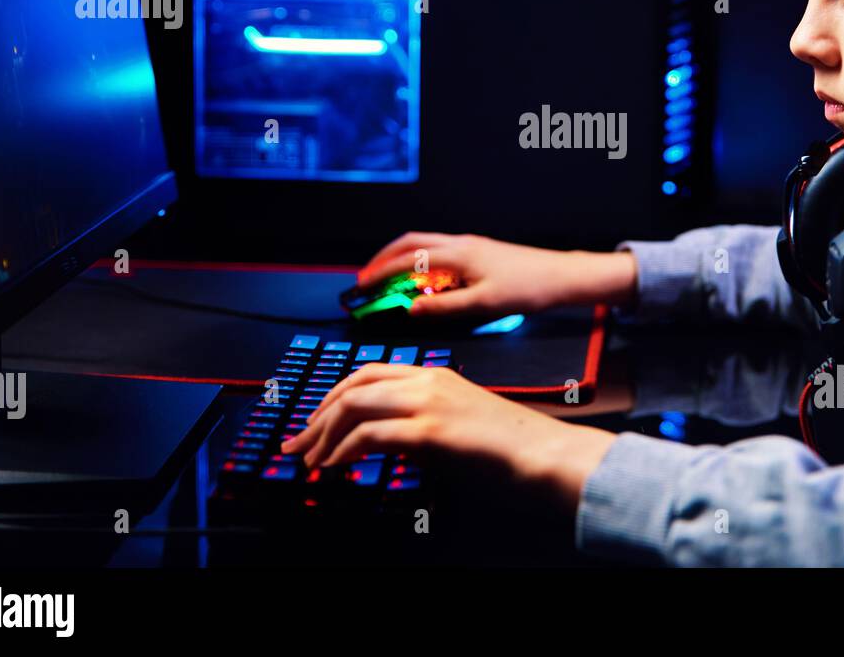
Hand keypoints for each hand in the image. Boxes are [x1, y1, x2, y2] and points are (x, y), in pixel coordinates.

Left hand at [278, 363, 616, 511]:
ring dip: (323, 434)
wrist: (546, 455)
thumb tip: (391, 445)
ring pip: (354, 404)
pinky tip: (334, 469)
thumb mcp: (460, 426)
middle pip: (353, 385)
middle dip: (317, 415)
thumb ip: (424, 427)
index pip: (370, 374)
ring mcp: (428, 402)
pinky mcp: (430, 430)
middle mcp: (427, 381)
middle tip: (298, 443)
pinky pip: (368, 435)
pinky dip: (343, 452)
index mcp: (435, 376)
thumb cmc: (513, 448)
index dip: (335, 396)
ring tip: (309, 461)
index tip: (316, 421)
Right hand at [355, 232, 636, 318]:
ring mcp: (470, 246)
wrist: (562, 277)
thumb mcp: (483, 305)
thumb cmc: (528, 288)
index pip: (407, 259)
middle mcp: (460, 244)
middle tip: (366, 278)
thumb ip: (444, 307)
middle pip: (410, 243)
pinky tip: (424, 282)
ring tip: (388, 280)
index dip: (380, 273)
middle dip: (384, 258)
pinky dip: (422, 263)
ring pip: (425, 245)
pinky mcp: (479, 253)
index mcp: (458, 254)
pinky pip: (440, 253)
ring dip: (402, 259)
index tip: (361, 286)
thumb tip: (410, 309)